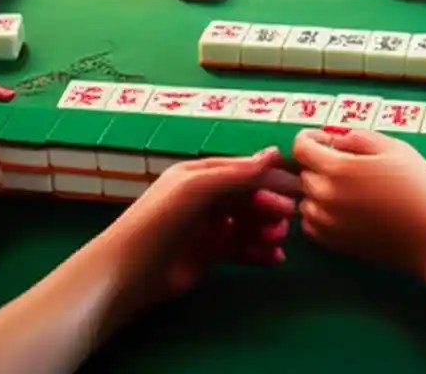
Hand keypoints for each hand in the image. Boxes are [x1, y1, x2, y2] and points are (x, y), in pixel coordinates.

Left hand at [89, 150, 296, 313]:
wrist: (128, 272)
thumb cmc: (160, 221)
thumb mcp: (197, 189)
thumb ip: (236, 173)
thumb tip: (274, 153)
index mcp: (198, 176)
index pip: (242, 170)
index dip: (269, 177)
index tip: (296, 187)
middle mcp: (204, 198)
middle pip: (247, 197)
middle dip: (270, 206)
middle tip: (288, 218)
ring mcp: (206, 227)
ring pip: (247, 223)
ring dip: (267, 229)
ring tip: (279, 240)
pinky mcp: (208, 254)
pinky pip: (240, 248)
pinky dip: (259, 251)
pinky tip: (274, 258)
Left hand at [293, 128, 425, 277]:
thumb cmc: (419, 190)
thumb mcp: (395, 149)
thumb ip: (360, 137)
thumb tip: (338, 139)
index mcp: (337, 169)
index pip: (300, 147)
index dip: (310, 138)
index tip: (325, 139)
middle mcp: (325, 197)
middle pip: (303, 172)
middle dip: (319, 163)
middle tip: (348, 164)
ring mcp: (327, 223)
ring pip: (306, 199)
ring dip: (319, 190)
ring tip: (349, 189)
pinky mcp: (333, 244)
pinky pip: (311, 223)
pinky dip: (321, 213)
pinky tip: (346, 209)